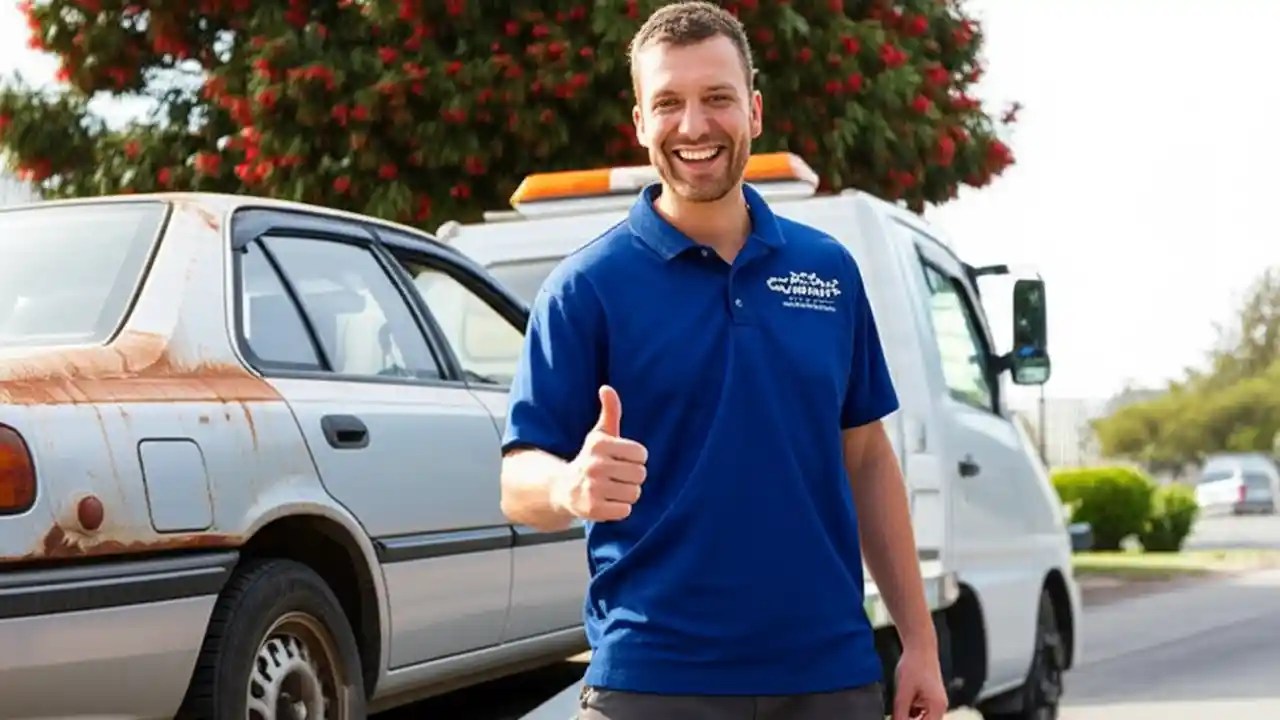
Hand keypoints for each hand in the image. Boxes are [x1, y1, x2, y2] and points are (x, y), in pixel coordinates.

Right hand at [553, 385, 648, 521]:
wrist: (563, 488)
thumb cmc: (590, 459)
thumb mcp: (599, 434)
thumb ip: (609, 411)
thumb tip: (607, 388)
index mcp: (599, 444)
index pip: (641, 454)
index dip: (636, 458)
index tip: (622, 459)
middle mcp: (594, 465)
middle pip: (640, 474)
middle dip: (632, 477)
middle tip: (617, 476)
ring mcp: (592, 488)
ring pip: (634, 493)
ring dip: (627, 493)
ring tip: (612, 489)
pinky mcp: (592, 509)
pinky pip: (625, 510)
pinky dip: (620, 508)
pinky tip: (608, 502)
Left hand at [892, 644, 947, 719]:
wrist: (919, 646)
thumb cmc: (913, 666)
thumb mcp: (903, 692)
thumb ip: (900, 713)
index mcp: (937, 708)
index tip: (897, 719)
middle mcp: (940, 708)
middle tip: (897, 713)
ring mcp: (935, 704)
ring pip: (921, 719)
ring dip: (908, 717)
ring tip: (901, 703)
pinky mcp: (929, 699)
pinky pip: (919, 713)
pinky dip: (909, 712)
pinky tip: (901, 704)